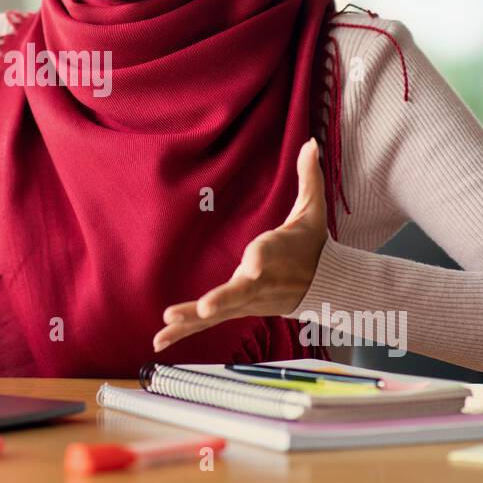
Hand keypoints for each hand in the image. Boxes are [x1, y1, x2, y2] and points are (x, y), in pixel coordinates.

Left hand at [153, 138, 327, 353]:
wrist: (322, 285)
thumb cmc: (311, 244)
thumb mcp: (312, 210)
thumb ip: (308, 177)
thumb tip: (311, 142)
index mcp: (276, 254)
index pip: (267, 255)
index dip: (260, 259)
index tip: (254, 264)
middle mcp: (259, 281)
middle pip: (239, 292)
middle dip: (222, 299)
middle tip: (205, 308)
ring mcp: (246, 299)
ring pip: (218, 311)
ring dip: (191, 319)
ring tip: (166, 324)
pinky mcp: (235, 308)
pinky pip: (207, 321)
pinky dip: (184, 330)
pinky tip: (160, 339)